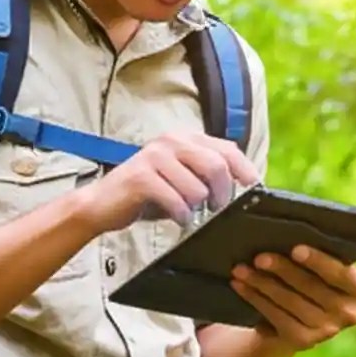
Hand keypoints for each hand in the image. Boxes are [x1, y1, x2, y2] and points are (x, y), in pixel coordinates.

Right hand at [80, 131, 259, 232]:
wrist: (102, 204)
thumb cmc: (146, 194)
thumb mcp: (181, 178)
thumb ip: (206, 175)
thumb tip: (242, 186)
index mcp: (184, 139)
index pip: (227, 148)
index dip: (244, 169)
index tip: (253, 187)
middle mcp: (171, 141)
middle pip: (217, 166)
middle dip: (222, 194)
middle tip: (216, 209)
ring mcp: (155, 157)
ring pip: (197, 188)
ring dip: (197, 208)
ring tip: (188, 213)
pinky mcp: (141, 177)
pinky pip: (176, 201)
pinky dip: (181, 215)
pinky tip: (177, 218)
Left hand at [230, 245, 355, 350]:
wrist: (299, 314)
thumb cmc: (311, 275)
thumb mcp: (320, 264)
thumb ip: (314, 250)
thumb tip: (283, 233)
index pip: (341, 273)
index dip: (319, 261)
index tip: (295, 249)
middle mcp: (349, 314)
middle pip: (311, 287)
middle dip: (282, 270)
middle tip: (259, 257)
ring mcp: (326, 331)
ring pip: (289, 302)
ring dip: (262, 284)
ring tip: (240, 269)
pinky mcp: (303, 342)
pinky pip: (276, 317)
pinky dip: (256, 298)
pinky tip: (240, 285)